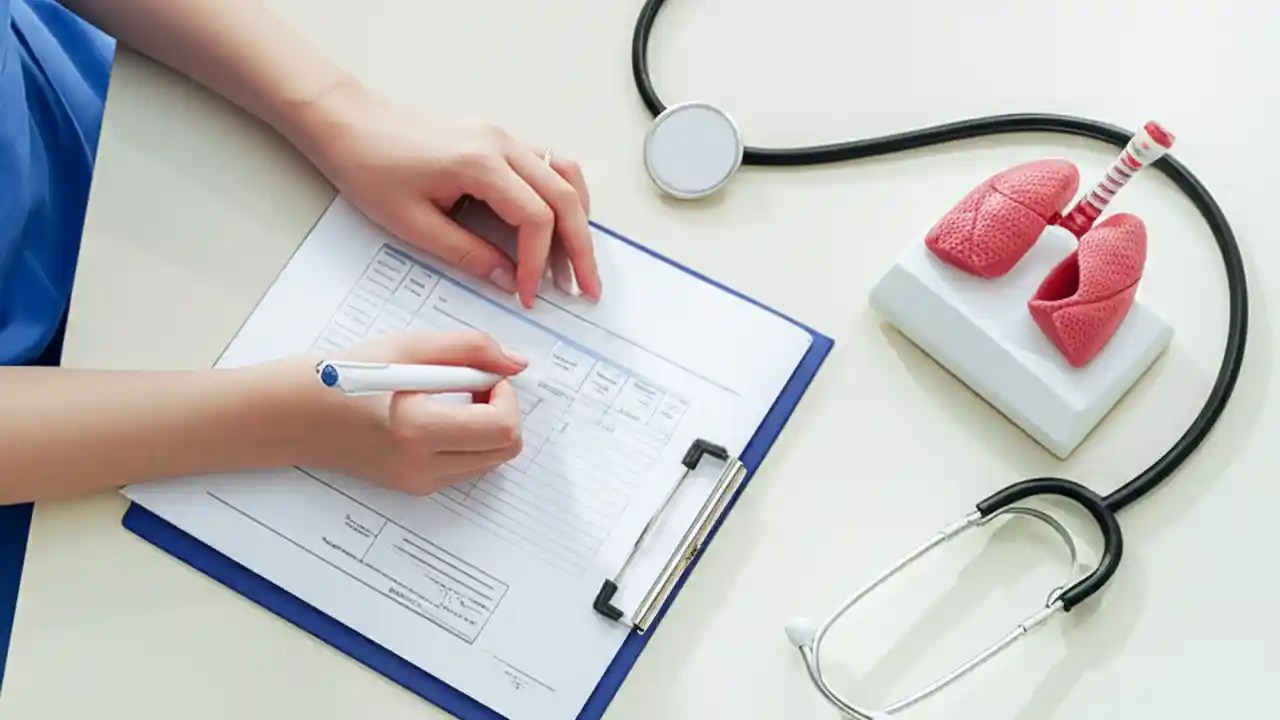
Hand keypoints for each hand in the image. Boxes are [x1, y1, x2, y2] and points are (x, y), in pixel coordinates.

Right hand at [293, 330, 527, 495]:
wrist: (292, 415)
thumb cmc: (343, 374)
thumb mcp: (408, 345)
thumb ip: (470, 348)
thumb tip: (516, 363)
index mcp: (417, 429)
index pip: (501, 427)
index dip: (505, 394)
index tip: (483, 373)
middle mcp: (420, 465)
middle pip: (505, 450)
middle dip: (503, 412)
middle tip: (475, 384)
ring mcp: (417, 482)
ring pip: (490, 461)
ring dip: (488, 427)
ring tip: (454, 399)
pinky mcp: (414, 487)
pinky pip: (466, 467)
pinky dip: (469, 441)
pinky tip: (439, 416)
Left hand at [296, 82, 601, 308]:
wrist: (350, 125)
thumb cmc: (371, 167)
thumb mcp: (413, 224)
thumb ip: (467, 254)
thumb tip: (509, 278)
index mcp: (479, 163)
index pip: (535, 219)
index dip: (538, 263)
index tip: (529, 294)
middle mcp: (501, 143)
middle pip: (565, 197)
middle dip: (580, 248)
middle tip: (586, 288)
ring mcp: (503, 136)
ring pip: (566, 175)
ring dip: (580, 218)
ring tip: (580, 259)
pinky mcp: (498, 138)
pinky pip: (550, 163)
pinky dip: (565, 194)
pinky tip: (562, 221)